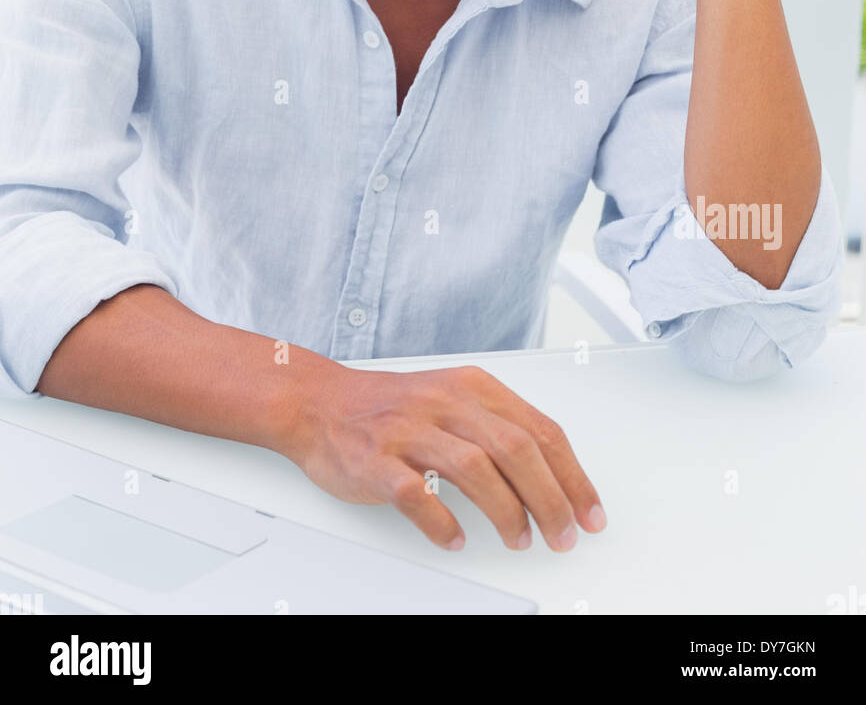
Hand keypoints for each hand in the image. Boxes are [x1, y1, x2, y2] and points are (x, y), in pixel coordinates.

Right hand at [271, 348, 605, 552]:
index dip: (572, 476)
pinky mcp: (377, 460)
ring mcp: (410, 430)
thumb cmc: (392, 407)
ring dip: (507, 512)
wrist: (319, 403)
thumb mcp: (453, 399)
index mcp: (472, 387)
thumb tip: (554, 477)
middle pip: (516, 449)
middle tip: (564, 535)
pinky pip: (417, 494)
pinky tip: (456, 539)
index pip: (539, 430)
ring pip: (475, 468)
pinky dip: (442, 522)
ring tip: (520, 540)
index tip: (589, 512)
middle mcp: (445, 403)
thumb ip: (498, 428)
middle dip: (551, 499)